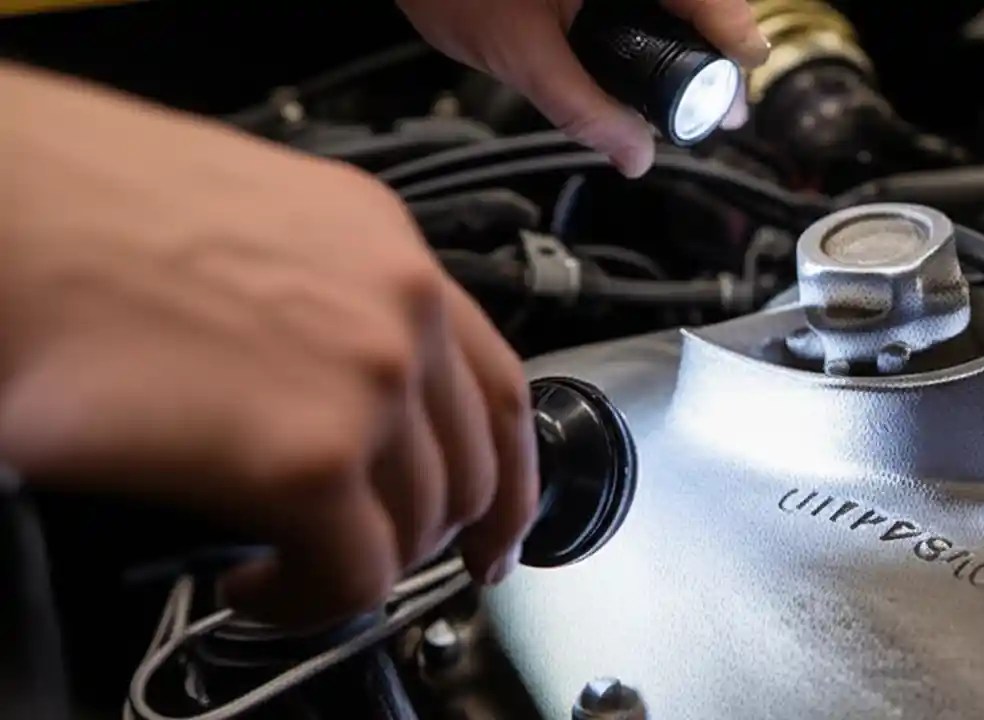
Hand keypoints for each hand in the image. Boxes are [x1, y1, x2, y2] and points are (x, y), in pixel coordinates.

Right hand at [0, 64, 537, 627]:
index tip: (495, 529)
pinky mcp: (308, 457)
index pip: (500, 387)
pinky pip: (352, 574)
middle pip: (470, 470)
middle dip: (426, 536)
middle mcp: (400, 310)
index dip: (508, 478)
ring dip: (354, 568)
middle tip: (366, 559)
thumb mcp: (258, 233)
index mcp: (389, 252)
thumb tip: (348, 396)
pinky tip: (252, 582)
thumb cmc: (84, 213)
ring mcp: (367, 380)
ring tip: (284, 570)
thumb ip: (334, 311)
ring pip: (417, 529)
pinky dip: (307, 601)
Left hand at [398, 0, 766, 176]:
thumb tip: (635, 156)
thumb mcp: (523, 58)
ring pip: (666, 8)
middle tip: (715, 111)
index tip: (734, 101)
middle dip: (706, 59)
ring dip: (677, 46)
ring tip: (683, 98)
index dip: (734, 50)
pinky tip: (638, 66)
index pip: (711, 4)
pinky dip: (643, 31)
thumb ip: (584, 110)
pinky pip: (636, 5)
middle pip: (695, 7)